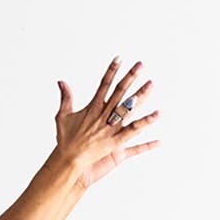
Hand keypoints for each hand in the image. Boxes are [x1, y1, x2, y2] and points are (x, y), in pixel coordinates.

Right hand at [54, 57, 159, 188]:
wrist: (67, 162)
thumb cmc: (65, 140)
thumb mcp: (63, 116)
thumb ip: (65, 98)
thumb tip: (61, 82)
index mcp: (92, 108)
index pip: (103, 85)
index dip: (112, 71)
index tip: (119, 58)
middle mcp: (103, 117)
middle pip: (119, 93)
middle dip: (130, 78)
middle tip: (140, 65)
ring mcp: (111, 130)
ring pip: (129, 112)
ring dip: (141, 99)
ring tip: (151, 86)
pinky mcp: (116, 144)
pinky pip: (134, 138)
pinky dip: (146, 136)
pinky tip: (159, 132)